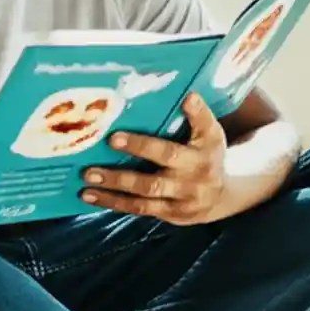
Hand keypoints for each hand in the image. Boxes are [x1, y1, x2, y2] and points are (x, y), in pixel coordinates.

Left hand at [81, 93, 228, 224]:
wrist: (222, 197)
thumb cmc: (208, 156)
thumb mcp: (211, 134)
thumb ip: (199, 116)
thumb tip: (188, 96)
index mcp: (200, 157)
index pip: (169, 152)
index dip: (142, 145)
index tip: (114, 137)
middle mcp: (189, 183)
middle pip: (152, 182)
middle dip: (121, 176)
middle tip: (89, 169)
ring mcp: (178, 202)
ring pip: (142, 199)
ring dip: (112, 192)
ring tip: (87, 184)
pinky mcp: (168, 215)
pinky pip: (139, 210)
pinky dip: (114, 203)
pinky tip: (92, 197)